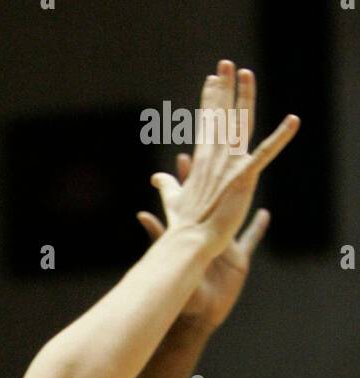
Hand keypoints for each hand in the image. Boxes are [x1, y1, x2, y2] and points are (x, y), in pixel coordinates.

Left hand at [138, 154, 269, 330]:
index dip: (186, 178)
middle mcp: (210, 235)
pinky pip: (251, 240)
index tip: (182, 157)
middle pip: (214, 201)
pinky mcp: (239, 261)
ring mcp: (226, 246)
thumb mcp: (172, 259)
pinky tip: (264, 215)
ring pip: (236, 217)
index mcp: (194, 233)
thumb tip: (141, 215)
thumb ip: (159, 236)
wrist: (197, 318)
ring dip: (241, 200)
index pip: (190, 199)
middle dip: (214, 180)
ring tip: (248, 179)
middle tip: (217, 156)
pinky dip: (257, 228)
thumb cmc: (181, 292)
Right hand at [152, 61, 297, 259]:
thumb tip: (156, 177)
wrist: (191, 240)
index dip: (210, 100)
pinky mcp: (244, 177)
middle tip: (226, 64)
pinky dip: (281, 137)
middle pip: (221, 115)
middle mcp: (215, 156)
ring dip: (244, 97)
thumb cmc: (183, 225)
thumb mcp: (173, 200)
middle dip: (224, 88)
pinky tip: (293, 121)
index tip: (212, 80)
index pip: (206, 123)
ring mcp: (230, 164)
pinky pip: (266, 152)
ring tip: (245, 74)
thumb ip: (167, 185)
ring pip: (240, 123)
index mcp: (201, 160)